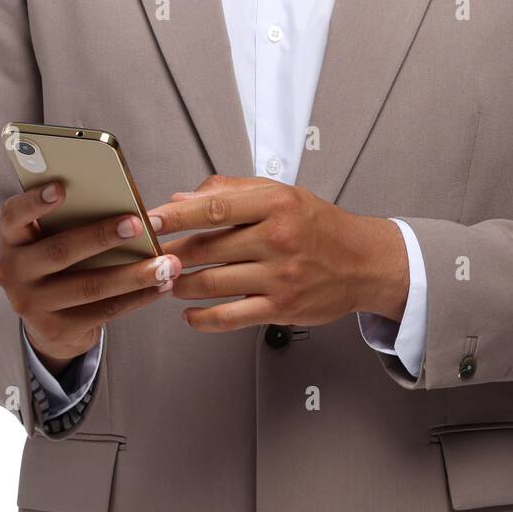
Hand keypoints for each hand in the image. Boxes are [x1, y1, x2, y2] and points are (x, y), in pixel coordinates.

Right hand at [0, 182, 180, 373]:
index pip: (14, 215)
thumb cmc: (59, 259)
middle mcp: (13, 271)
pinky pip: (104, 311)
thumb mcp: (52, 237)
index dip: (34, 201)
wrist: (46, 320)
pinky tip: (162, 286)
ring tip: (168, 264)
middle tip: (139, 224)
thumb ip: (71, 218)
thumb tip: (121, 200)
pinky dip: (137, 298)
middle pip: (60, 251)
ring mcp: (31, 304)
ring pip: (89, 286)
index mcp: (12, 239)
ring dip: (134, 274)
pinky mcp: (56, 330)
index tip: (61, 187)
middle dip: (101, 236)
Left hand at [145, 174, 409, 332]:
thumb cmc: (319, 225)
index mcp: (276, 204)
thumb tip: (182, 198)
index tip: (150, 220)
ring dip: (181, 284)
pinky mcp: (280, 308)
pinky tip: (189, 313)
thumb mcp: (281, 194)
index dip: (176, 215)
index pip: (215, 208)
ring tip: (168, 279)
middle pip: (207, 248)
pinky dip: (201, 318)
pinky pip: (229, 317)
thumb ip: (231, 192)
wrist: (363, 262)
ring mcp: (279, 277)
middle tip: (150, 254)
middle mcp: (277, 239)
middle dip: (172, 252)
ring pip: (211, 284)